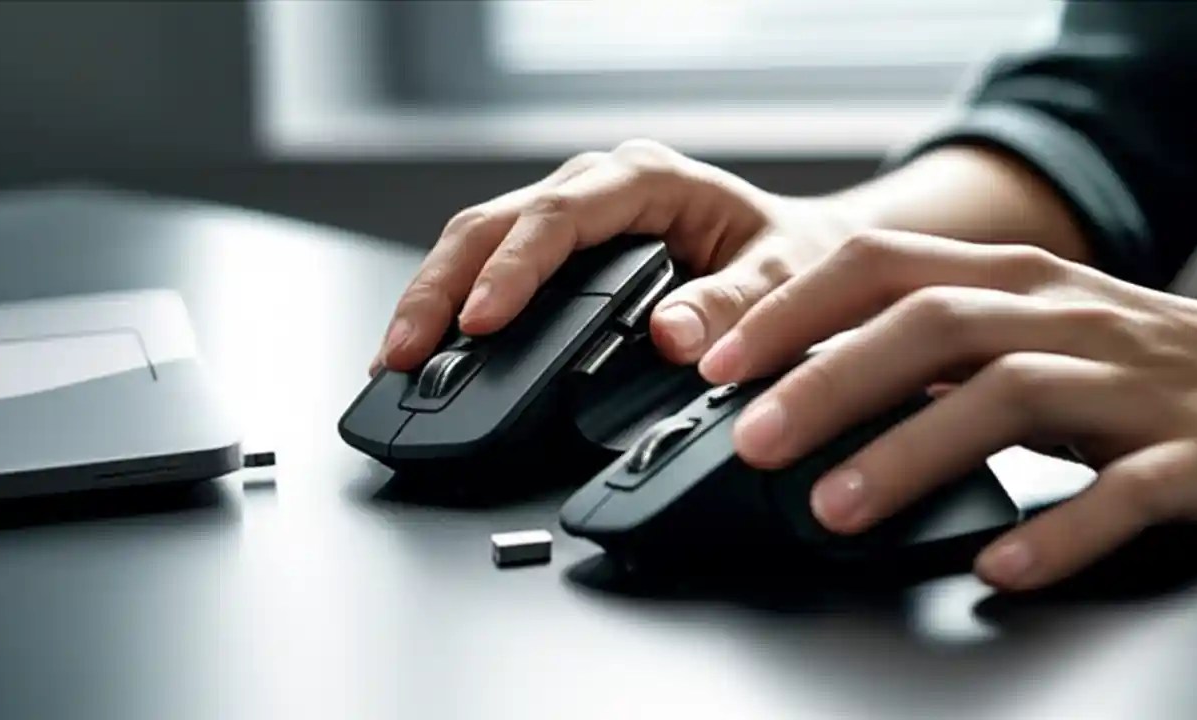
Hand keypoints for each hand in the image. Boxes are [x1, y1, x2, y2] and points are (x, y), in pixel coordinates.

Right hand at [372, 139, 861, 373]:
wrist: (799, 250)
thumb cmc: (789, 257)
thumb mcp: (780, 278)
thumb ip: (734, 304)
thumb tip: (673, 337)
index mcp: (648, 179)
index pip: (560, 218)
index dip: (512, 269)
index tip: (481, 321)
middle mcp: (598, 186)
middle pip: (493, 223)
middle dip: (440, 288)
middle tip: (405, 350)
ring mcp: (570, 211)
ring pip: (475, 239)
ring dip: (431, 296)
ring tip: (396, 355)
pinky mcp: (555, 245)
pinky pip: (487, 261)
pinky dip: (451, 302)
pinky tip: (426, 343)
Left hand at [698, 229, 1196, 591]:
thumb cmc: (1118, 362)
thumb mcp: (1016, 331)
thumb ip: (921, 348)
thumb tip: (802, 385)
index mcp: (1009, 281)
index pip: (882, 265)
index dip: (794, 307)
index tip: (717, 358)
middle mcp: (1061, 317)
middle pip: (931, 326)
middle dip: (829, 379)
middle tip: (752, 439)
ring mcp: (1127, 383)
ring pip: (1009, 399)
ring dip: (911, 454)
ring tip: (835, 508)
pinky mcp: (1190, 454)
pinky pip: (1120, 493)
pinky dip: (1055, 529)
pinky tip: (999, 563)